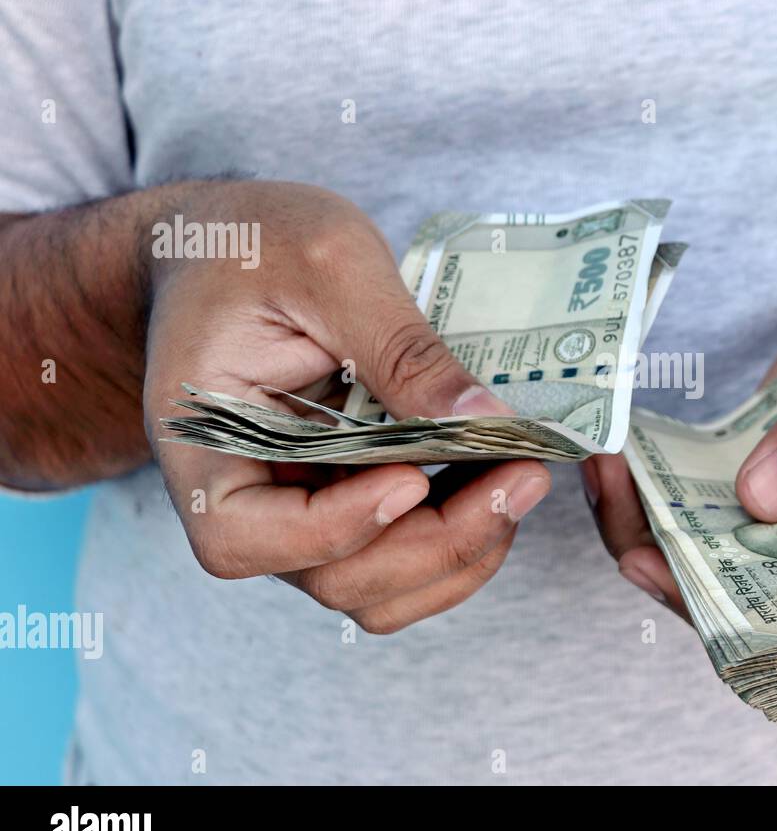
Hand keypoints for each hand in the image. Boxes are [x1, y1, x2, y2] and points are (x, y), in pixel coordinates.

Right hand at [143, 180, 550, 632]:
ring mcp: (296, 509)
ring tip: (522, 481)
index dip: (333, 529)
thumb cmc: (253, 243)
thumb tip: (486, 419)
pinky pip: (399, 557)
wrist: (225, 248)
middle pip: (331, 577)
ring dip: (459, 552)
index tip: (412, 479)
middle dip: (437, 541)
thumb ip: (399, 345)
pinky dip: (458, 541)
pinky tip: (499, 484)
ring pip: (375, 586)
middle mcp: (242, 495)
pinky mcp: (342, 502)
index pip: (240, 536)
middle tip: (522, 476)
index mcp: (201, 440)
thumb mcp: (328, 263)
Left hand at [584, 246, 776, 610]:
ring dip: (652, 526)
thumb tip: (763, 501)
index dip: (738, 615)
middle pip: (752, 596)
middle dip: (670, 562)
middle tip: (612, 495)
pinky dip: (662, 492)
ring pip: (718, 554)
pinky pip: (708, 506)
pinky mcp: (765, 479)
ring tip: (603, 470)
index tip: (665, 568)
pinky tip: (619, 461)